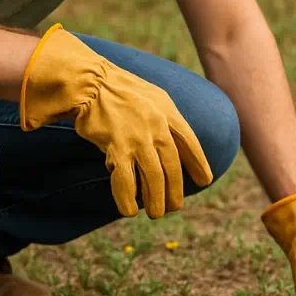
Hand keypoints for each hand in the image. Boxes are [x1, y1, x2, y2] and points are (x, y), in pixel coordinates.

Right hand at [19, 23, 212, 217]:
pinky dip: (127, 199)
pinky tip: (129, 210)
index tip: (205, 180)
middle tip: (174, 206)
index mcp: (168, 112)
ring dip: (155, 199)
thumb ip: (164, 117)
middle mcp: (157, 126)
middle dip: (175, 190)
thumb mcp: (152, 96)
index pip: (189, 142)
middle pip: (172, 165)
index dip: (199, 163)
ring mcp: (137, 138)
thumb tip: (172, 138)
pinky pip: (125, 180)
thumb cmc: (118, 89)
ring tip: (156, 213)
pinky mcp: (116, 147)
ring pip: (153, 177)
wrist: (90, 81)